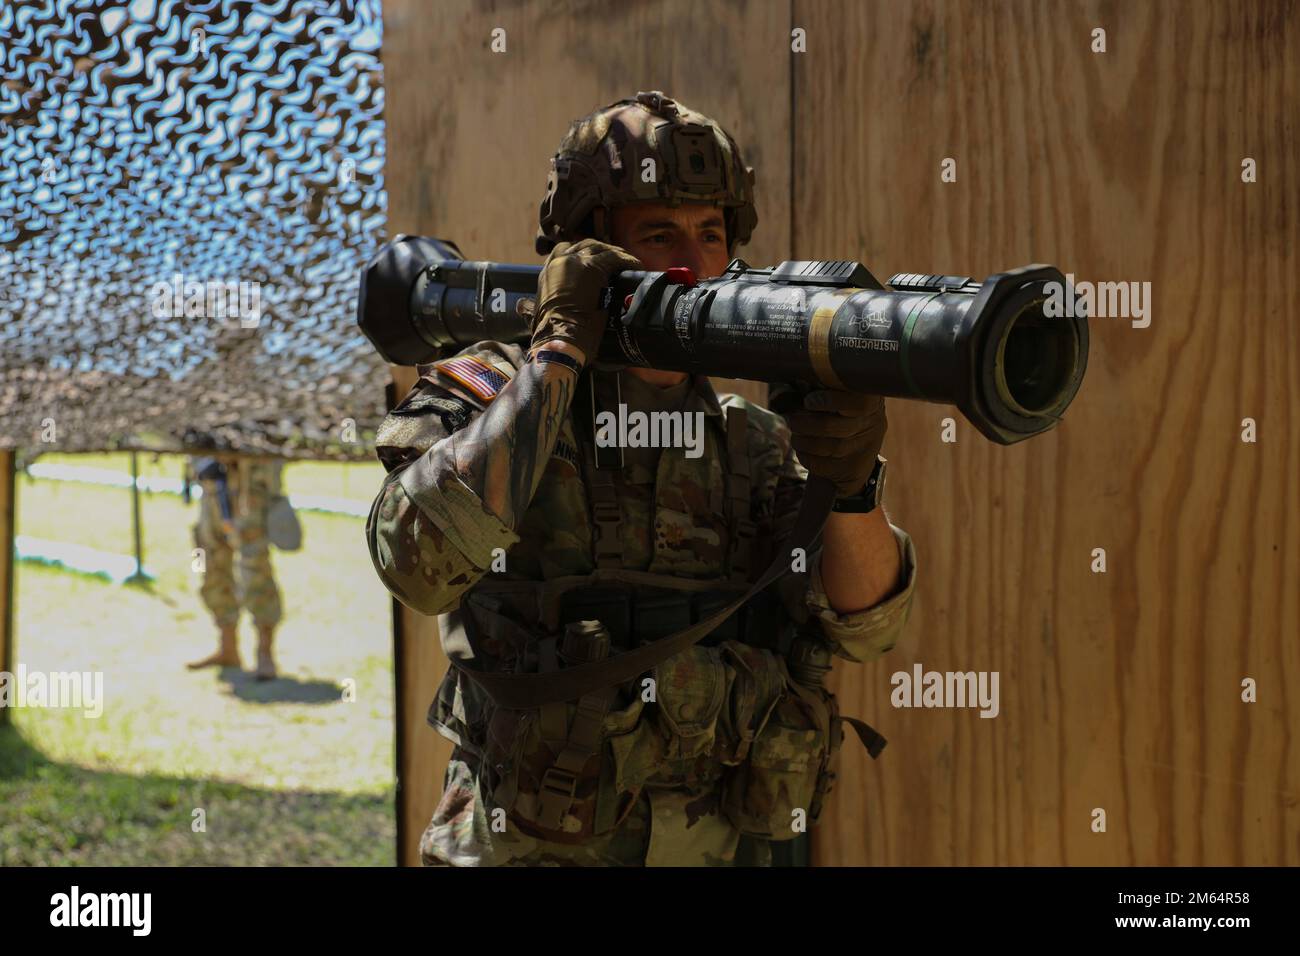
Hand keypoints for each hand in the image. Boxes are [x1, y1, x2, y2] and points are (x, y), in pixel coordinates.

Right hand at [530, 239, 640, 364]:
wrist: (560, 339)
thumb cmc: (549, 334)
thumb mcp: (533, 315)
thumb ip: (527, 308)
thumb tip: (520, 306)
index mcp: (547, 272)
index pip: (563, 251)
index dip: (580, 253)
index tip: (592, 259)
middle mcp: (560, 262)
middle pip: (584, 245)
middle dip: (600, 250)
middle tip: (614, 258)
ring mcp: (577, 262)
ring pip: (600, 248)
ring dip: (614, 253)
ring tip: (627, 261)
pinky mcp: (594, 268)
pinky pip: (616, 257)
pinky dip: (627, 260)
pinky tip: (636, 266)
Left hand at [782, 389, 886, 496]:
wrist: (854, 449)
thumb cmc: (838, 412)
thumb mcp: (834, 395)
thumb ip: (816, 389)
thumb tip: (785, 393)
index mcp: (870, 399)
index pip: (859, 402)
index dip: (830, 401)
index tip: (808, 401)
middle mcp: (874, 423)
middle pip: (834, 426)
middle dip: (805, 424)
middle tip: (793, 420)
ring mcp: (866, 448)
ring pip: (829, 447)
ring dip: (803, 441)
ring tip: (796, 434)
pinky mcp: (854, 468)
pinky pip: (823, 465)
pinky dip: (805, 457)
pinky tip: (802, 449)